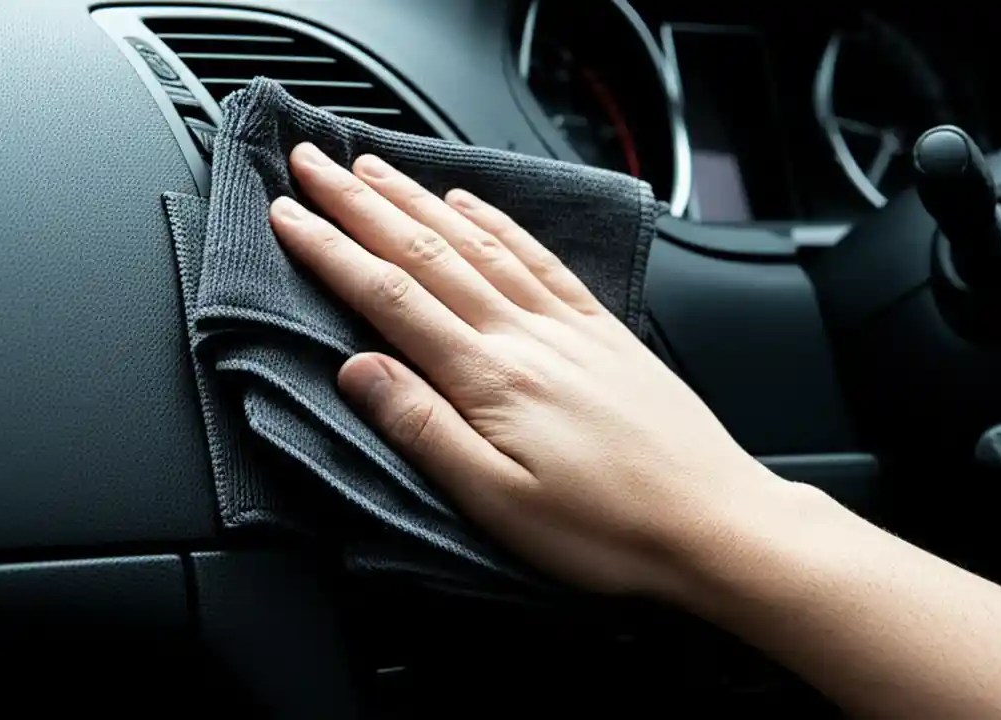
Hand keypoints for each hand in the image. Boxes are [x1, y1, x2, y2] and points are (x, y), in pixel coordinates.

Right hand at [268, 142, 778, 597]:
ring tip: (373, 166)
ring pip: (476, 241)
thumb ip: (422, 429)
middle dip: (358, 203)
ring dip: (417, 197)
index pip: (388, 294)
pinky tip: (473, 200)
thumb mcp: (496, 503)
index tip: (287, 215)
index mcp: (488, 377)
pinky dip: (498, 219)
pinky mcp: (600, 328)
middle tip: (312, 162)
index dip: (330, 250)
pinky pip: (537, 256)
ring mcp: (565, 324)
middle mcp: (523, 334)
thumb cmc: (604, 529)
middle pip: (424, 250)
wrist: (712, 522)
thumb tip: (357, 370)